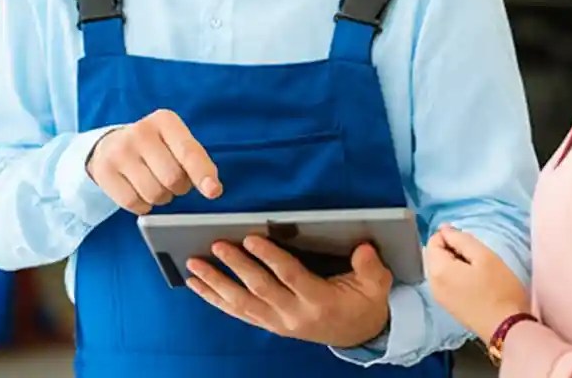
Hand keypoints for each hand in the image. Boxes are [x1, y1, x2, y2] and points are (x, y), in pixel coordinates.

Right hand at [86, 109, 222, 213]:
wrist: (110, 146)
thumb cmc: (155, 147)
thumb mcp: (176, 142)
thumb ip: (196, 161)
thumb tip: (213, 189)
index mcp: (164, 120)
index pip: (188, 151)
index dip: (202, 173)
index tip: (214, 191)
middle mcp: (140, 132)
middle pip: (173, 178)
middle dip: (179, 187)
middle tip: (172, 179)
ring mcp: (120, 152)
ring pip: (154, 194)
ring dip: (162, 197)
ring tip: (155, 182)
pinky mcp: (104, 172)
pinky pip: (135, 204)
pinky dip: (144, 205)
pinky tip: (139, 190)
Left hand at [185, 236, 390, 347]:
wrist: (360, 334)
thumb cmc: (365, 302)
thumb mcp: (377, 285)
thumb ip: (370, 266)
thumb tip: (364, 247)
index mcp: (319, 301)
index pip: (290, 276)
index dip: (270, 257)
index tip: (251, 237)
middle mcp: (295, 315)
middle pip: (260, 289)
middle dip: (236, 266)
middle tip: (216, 245)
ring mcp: (279, 323)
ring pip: (242, 304)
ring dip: (216, 284)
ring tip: (195, 264)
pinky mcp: (270, 325)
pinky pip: (238, 312)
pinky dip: (215, 299)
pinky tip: (197, 285)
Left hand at [424, 224, 529, 339]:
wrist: (506, 328)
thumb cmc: (499, 289)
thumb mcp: (484, 256)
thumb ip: (461, 239)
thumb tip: (444, 229)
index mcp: (437, 270)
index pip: (433, 240)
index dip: (450, 236)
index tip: (471, 243)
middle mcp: (432, 284)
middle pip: (434, 255)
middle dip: (451, 250)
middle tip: (476, 256)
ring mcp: (439, 297)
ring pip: (440, 269)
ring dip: (455, 263)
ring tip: (478, 269)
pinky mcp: (448, 306)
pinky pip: (445, 282)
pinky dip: (456, 276)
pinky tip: (474, 281)